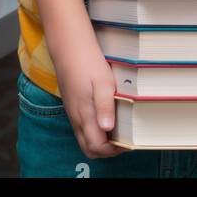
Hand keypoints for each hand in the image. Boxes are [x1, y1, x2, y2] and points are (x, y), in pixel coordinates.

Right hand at [55, 42, 125, 159]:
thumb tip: (108, 129)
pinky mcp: (72, 105)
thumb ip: (105, 106)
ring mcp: (72, 112)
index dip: (113, 150)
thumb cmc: (88, 62)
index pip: (97, 147)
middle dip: (106, 151)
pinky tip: (106, 116)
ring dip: (100, 140)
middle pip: (89, 148)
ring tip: (118, 128)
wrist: (68, 46)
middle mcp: (76, 118)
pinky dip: (94, 130)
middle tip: (123, 139)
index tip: (128, 141)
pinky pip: (81, 127)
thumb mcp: (102, 82)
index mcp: (84, 115)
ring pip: (84, 138)